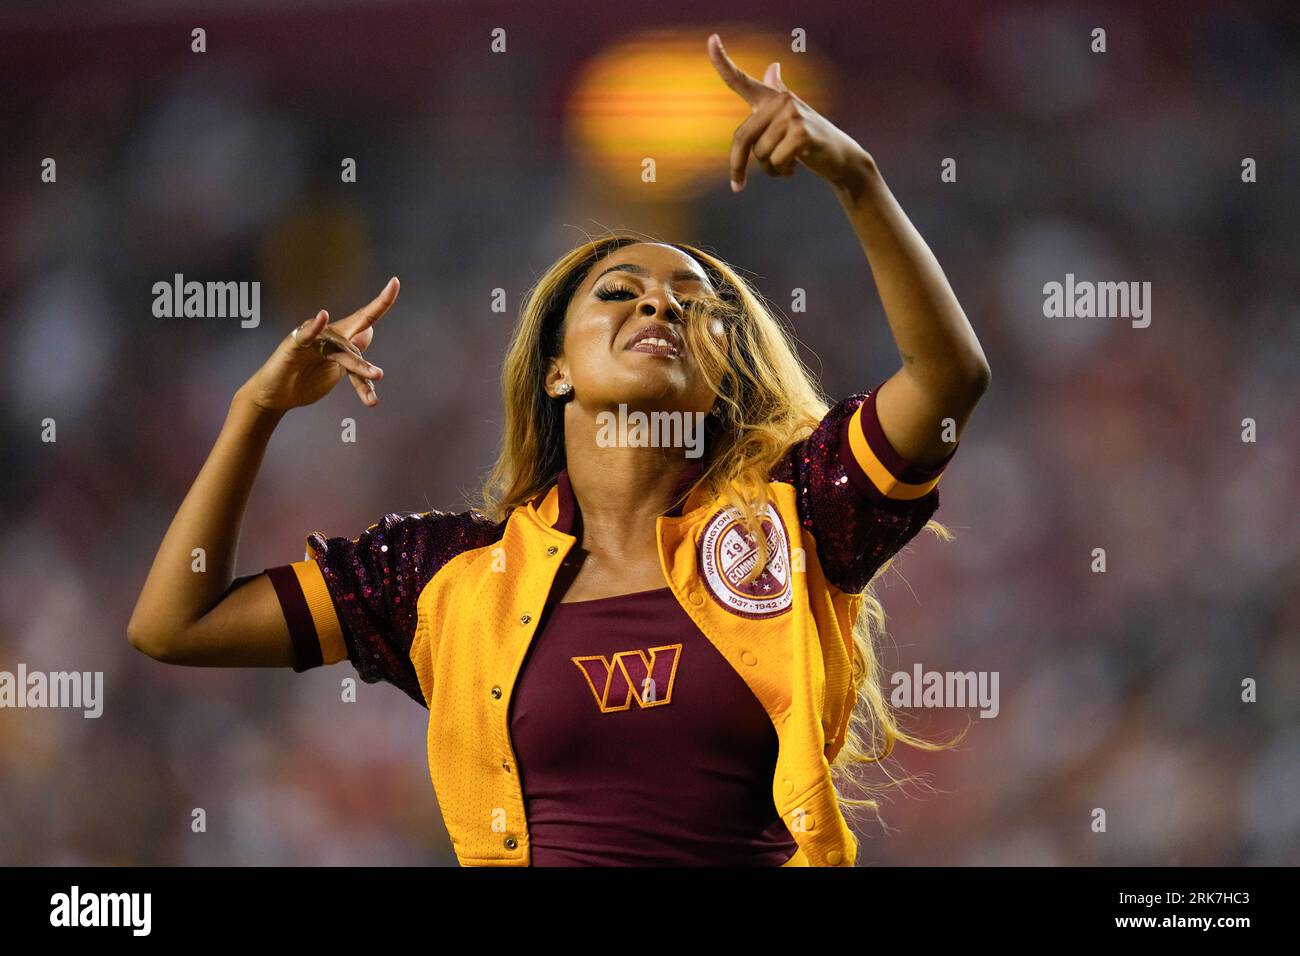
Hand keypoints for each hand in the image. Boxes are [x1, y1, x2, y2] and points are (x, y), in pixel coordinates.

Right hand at [239, 277, 397, 410]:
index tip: (395, 282)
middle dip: (376, 318)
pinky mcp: (293, 346)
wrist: (276, 397)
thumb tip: (369, 331)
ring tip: (375, 376)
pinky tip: (322, 316)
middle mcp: (329, 335)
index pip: (366, 319)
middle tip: (382, 366)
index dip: (381, 302)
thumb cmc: (305, 382)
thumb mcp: (336, 370)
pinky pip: (306, 335)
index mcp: (342, 341)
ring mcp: (312, 340)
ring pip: (341, 350)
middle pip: (358, 330)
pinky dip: (314, 327)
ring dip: (358, 365)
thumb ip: (353, 357)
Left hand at [707, 33, 873, 193]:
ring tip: (786, 165)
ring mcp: (792, 114)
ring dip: (769, 169)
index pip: (741, 80)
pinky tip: (795, 168)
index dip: (722, 60)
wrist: (841, 156)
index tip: (711, 39)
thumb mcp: (790, 117)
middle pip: (742, 138)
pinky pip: (774, 161)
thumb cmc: (810, 139)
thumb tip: (773, 68)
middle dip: (738, 166)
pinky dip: (781, 172)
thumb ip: (778, 94)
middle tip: (738, 186)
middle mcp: (780, 100)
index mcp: (772, 97)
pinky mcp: (801, 132)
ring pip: (759, 154)